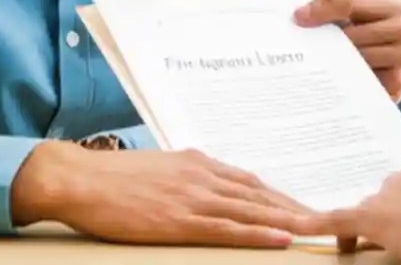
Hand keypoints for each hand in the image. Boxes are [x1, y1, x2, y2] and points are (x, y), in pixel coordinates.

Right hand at [11, 142, 311, 247]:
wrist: (78, 178)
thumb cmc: (110, 177)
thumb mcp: (156, 167)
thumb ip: (184, 175)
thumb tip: (203, 184)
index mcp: (195, 162)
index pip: (248, 180)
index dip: (278, 195)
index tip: (300, 205)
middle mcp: (201, 175)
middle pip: (259, 193)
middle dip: (293, 206)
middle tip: (322, 218)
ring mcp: (193, 197)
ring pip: (252, 210)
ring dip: (287, 220)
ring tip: (315, 229)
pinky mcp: (180, 219)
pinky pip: (229, 228)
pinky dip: (259, 233)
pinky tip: (281, 239)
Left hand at [294, 0, 400, 101]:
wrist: (377, 57)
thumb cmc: (362, 27)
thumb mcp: (348, 5)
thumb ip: (329, 2)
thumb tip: (301, 16)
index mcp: (396, 5)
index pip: (349, 2)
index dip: (320, 10)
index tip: (299, 18)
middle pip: (354, 34)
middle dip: (330, 40)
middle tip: (313, 45)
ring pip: (361, 58)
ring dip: (339, 60)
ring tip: (327, 60)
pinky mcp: (398, 84)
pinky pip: (367, 83)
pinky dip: (350, 81)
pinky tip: (338, 78)